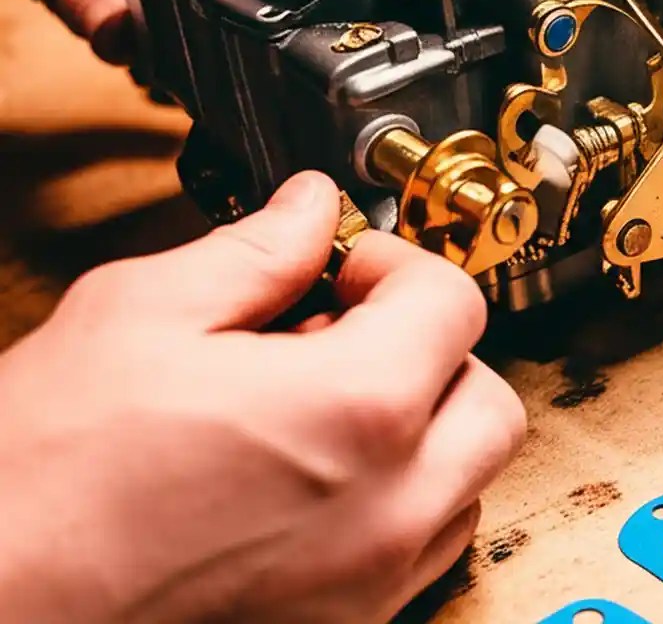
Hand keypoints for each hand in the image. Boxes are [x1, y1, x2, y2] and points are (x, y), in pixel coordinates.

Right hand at [0, 172, 525, 622]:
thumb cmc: (42, 487)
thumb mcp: (137, 319)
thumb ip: (251, 253)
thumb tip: (308, 212)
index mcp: (355, 412)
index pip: (453, 304)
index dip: (397, 264)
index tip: (347, 268)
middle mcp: (389, 507)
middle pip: (488, 397)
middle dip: (433, 348)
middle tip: (349, 332)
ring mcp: (374, 579)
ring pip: (469, 478)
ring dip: (426, 427)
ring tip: (326, 408)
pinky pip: (426, 547)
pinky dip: (403, 498)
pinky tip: (320, 476)